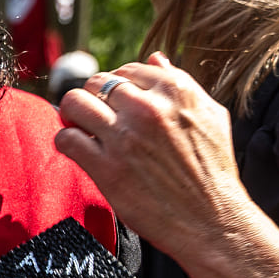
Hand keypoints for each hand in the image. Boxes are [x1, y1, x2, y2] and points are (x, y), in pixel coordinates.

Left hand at [54, 53, 278, 277]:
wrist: (212, 220)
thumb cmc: (212, 171)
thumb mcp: (210, 117)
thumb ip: (181, 84)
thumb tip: (155, 58)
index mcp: (176, 90)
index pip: (125, 71)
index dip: (114, 88)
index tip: (113, 105)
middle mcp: (149, 107)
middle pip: (96, 84)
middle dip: (91, 99)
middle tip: (93, 119)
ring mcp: (125, 137)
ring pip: (74, 103)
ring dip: (71, 115)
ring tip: (81, 131)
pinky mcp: (107, 167)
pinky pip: (66, 139)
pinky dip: (66, 142)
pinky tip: (78, 151)